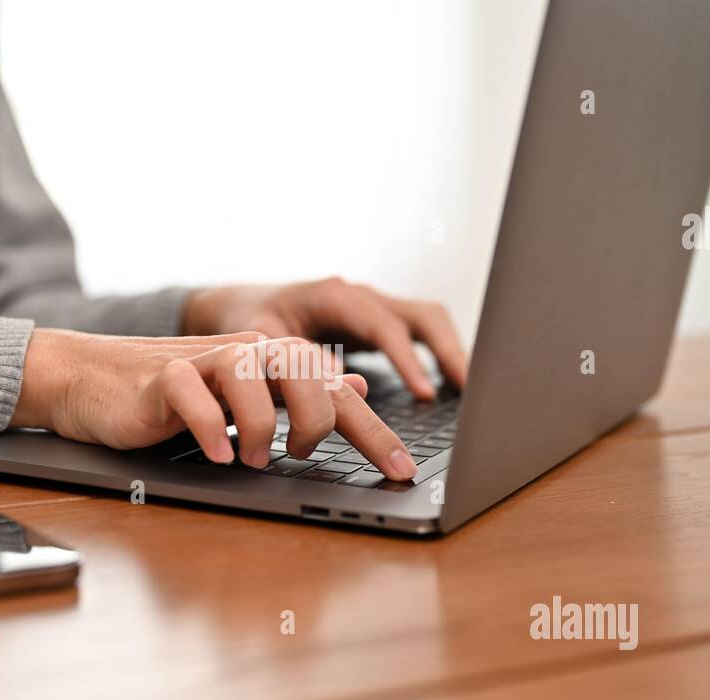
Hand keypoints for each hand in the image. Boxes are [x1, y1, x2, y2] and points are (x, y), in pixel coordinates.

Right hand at [11, 328, 419, 479]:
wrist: (99, 380)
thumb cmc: (179, 395)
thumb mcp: (248, 395)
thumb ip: (302, 390)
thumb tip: (356, 382)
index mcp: (276, 362)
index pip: (340, 394)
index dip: (376, 433)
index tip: (404, 473)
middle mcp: (249, 355)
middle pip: (306, 377)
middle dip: (318, 424)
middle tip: (301, 457)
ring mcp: (205, 362)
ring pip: (252, 378)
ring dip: (261, 426)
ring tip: (253, 458)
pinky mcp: (163, 378)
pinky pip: (193, 396)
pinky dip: (210, 427)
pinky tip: (218, 454)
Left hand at [183, 277, 467, 399]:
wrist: (237, 306)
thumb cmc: (246, 320)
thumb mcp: (259, 337)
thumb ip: (296, 355)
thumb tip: (338, 383)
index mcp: (334, 295)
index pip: (384, 326)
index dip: (407, 360)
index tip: (426, 393)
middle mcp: (360, 296)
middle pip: (421, 315)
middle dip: (449, 351)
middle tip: (469, 389)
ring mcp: (371, 308)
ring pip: (426, 321)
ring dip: (451, 352)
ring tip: (471, 390)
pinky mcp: (374, 324)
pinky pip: (417, 334)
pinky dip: (438, 355)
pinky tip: (450, 385)